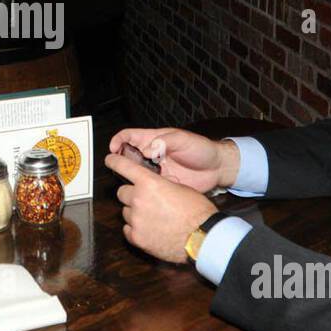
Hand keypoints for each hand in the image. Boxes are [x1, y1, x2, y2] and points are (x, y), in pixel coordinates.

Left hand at [105, 153, 217, 263]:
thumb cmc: (197, 211)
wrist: (202, 237)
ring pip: (125, 211)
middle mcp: (138, 199)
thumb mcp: (181, 188)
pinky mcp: (136, 238)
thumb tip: (155, 184)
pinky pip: (128, 229)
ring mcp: (135, 220)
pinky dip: (136, 229)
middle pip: (122, 192)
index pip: (124, 167)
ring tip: (153, 218)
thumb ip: (161, 184)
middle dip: (132, 194)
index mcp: (149, 183)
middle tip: (146, 200)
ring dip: (135, 212)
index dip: (115, 162)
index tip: (109, 160)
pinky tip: (151, 230)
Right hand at [109, 127, 238, 192]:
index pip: (129, 136)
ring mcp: (156, 171)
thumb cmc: (201, 149)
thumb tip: (146, 150)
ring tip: (132, 182)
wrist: (217, 169)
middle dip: (120, 162)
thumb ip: (164, 142)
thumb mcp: (183, 140)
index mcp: (154, 140)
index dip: (118, 141)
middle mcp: (151, 156)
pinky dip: (142, 190)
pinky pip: (147, 187)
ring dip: (131, 178)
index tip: (113, 150)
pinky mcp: (162, 185)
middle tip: (121, 170)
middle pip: (128, 157)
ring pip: (135, 174)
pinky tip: (143, 194)